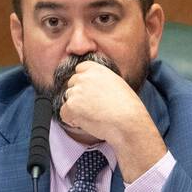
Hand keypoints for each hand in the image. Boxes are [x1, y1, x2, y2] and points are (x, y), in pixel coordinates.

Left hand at [59, 61, 166, 180]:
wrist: (128, 122)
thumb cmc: (128, 108)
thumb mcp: (117, 85)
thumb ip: (100, 82)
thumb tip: (91, 89)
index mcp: (96, 69)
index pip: (79, 70)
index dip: (83, 83)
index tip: (90, 94)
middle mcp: (84, 77)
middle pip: (71, 85)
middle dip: (78, 97)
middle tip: (94, 109)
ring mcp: (76, 91)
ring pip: (68, 100)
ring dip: (76, 109)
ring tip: (94, 116)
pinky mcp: (71, 106)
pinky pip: (64, 113)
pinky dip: (72, 120)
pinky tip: (88, 122)